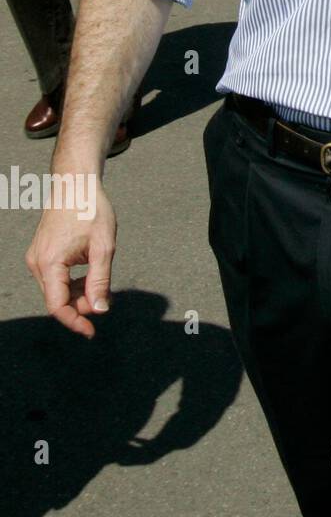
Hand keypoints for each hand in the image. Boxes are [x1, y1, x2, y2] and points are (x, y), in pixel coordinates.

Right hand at [25, 175, 115, 337]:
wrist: (76, 184)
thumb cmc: (91, 210)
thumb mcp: (103, 247)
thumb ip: (100, 280)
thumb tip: (100, 310)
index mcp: (49, 263)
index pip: (57, 305)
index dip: (75, 321)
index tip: (92, 332)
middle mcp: (37, 263)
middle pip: (57, 299)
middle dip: (82, 305)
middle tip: (107, 297)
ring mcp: (37, 258)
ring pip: (57, 290)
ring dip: (79, 294)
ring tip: (101, 281)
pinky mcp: (42, 254)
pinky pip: (56, 278)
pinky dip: (73, 282)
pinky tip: (90, 273)